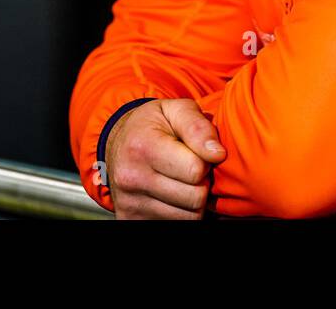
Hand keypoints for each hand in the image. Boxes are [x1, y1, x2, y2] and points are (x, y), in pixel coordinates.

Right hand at [103, 98, 225, 218]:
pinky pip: (174, 225)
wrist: (118, 142)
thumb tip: (218, 154)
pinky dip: (180, 214)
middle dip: (201, 183)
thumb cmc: (153, 125)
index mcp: (142, 146)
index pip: (196, 170)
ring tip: (181, 180)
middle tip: (191, 169)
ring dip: (193, 201)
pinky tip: (172, 194)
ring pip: (189, 217)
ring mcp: (129, 203)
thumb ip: (198, 126)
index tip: (196, 153)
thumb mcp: (175, 110)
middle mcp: (131, 178)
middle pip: (195, 198)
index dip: (205, 161)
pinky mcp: (130, 219)